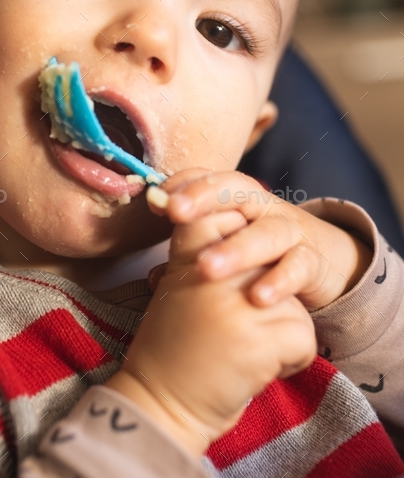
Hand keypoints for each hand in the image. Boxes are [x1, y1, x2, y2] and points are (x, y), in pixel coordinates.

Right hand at [106, 207, 315, 457]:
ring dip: (278, 332)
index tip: (220, 276)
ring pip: (293, 303)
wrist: (159, 404)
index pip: (236, 218)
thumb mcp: (178, 284)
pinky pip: (304, 337)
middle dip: (264, 299)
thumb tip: (241, 220)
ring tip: (239, 350)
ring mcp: (237, 303)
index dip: (241, 248)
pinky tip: (254, 370)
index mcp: (190, 251)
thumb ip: (205, 250)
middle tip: (228, 329)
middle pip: (273, 264)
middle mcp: (212, 269)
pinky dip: (290, 360)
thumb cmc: (172, 347)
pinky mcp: (260, 339)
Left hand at [146, 169, 371, 311]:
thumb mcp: (229, 248)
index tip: (156, 201)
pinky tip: (258, 298)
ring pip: (267, 232)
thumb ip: (195, 257)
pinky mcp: (314, 263)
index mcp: (237, 202)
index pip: (210, 179)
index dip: (184, 184)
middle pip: (237, 190)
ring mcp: (291, 233)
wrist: (323, 265)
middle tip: (175, 212)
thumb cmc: (261, 256)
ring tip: (207, 269)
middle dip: (204, 197)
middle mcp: (264, 209)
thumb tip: (154, 279)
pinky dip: (280, 280)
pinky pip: (299, 266)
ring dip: (236, 249)